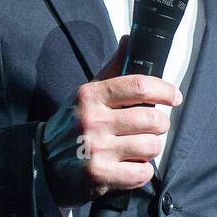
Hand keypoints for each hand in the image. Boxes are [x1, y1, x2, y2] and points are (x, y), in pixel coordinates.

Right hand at [39, 34, 182, 207]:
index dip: (164, 90)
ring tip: (138, 148)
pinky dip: (142, 171)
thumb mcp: (87, 93)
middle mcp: (92, 121)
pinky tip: (130, 166)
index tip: (174, 96)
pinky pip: (142, 173)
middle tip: (153, 127)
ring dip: (151, 149)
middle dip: (160, 124)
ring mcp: (96, 150)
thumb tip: (130, 41)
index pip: (139, 86)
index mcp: (90, 95)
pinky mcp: (99, 176)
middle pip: (151, 118)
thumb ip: (112, 69)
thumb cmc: (71, 125)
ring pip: (151, 146)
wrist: (42, 162)